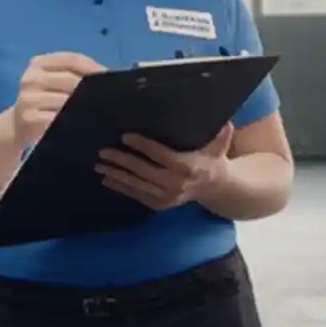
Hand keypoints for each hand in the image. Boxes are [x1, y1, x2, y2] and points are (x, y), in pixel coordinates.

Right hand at [8, 52, 105, 148]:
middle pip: (72, 80)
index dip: (94, 67)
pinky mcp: (30, 119)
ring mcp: (29, 99)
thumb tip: (111, 75)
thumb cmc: (44, 101)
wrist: (16, 126)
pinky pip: (59, 119)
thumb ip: (76, 74)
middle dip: (94, 90)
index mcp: (38, 63)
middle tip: (113, 99)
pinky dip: (75, 122)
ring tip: (103, 112)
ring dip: (87, 107)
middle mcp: (31, 78)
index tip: (111, 77)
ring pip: (68, 101)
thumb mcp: (54, 82)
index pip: (72, 59)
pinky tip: (86, 125)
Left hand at [95, 123, 234, 209]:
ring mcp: (165, 196)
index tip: (125, 136)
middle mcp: (174, 183)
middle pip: (143, 170)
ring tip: (99, 164)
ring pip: (136, 184)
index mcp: (187, 166)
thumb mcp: (220, 146)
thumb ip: (223, 135)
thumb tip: (226, 122)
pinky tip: (106, 179)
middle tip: (103, 150)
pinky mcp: (159, 204)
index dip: (142, 145)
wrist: (214, 189)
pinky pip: (136, 195)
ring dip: (116, 174)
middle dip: (121, 160)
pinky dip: (120, 187)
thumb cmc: (213, 160)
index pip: (160, 154)